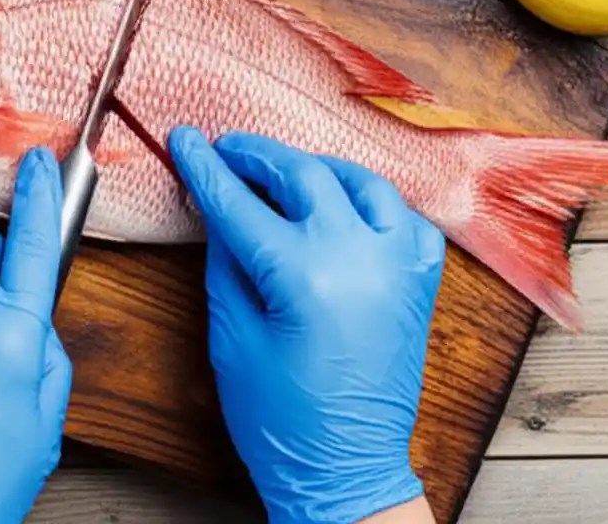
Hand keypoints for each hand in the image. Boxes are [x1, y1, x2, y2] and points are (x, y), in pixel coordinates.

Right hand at [168, 127, 444, 523]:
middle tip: (225, 149)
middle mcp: (359, 258)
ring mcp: (398, 264)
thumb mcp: (231, 337)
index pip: (240, 203)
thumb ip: (225, 263)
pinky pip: (401, 215)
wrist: (345, 468)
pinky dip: (369, 200)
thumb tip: (218, 209)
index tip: (186, 139)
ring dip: (315, 168)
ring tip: (279, 172)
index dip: (206, 167)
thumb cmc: (279, 418)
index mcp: (302, 276)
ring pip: (358, 181)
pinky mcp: (421, 280)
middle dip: (256, 156)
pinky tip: (341, 205)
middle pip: (301, 175)